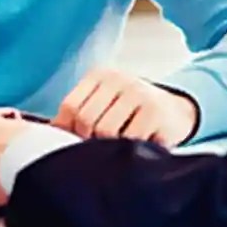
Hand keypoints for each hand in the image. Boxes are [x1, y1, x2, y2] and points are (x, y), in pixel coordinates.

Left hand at [53, 69, 199, 146]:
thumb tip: (47, 133)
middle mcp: (119, 79)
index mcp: (101, 75)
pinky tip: (139, 147)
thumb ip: (80, 114)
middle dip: (89, 142)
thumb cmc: (133, 113)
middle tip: (102, 150)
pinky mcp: (156, 112)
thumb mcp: (106, 104)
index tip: (73, 144)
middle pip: (86, 121)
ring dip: (111, 148)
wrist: (179, 112)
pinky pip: (130, 140)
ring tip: (121, 147)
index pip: (70, 106)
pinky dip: (131, 151)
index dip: (67, 131)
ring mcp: (139, 93)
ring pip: (106, 133)